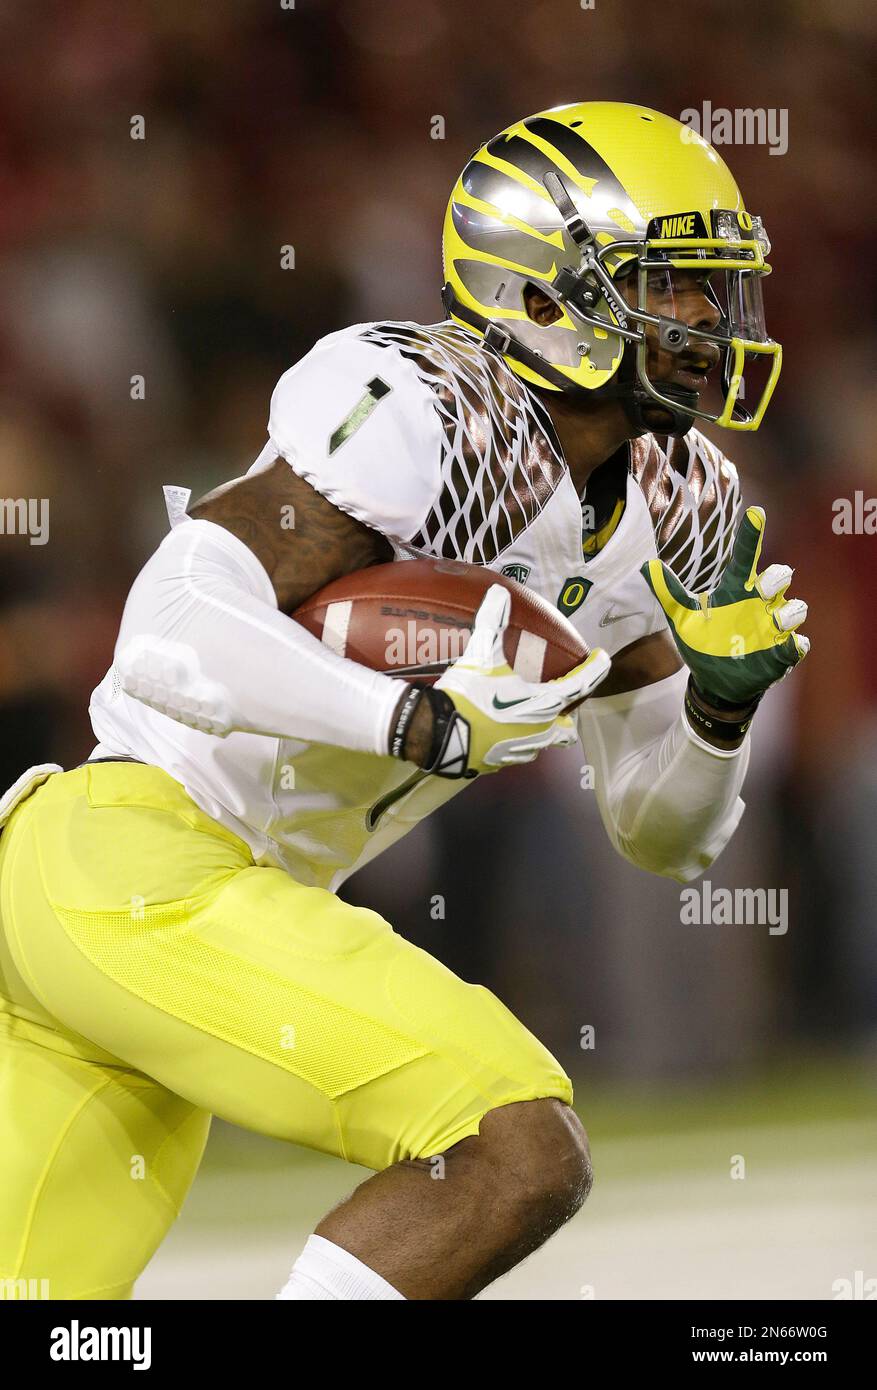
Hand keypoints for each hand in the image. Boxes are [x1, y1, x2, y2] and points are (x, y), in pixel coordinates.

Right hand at [427, 585, 610, 776]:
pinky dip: (517, 740)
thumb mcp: (480, 655)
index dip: (596, 669)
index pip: (582, 684)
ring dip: (542, 728)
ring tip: (528, 713)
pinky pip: (520, 752)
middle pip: (568, 726)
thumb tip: (498, 591)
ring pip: (545, 742)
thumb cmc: (468, 695)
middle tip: (557, 695)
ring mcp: (523, 751)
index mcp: (544, 703)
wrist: (439, 735)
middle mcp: (541, 731)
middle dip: (566, 713)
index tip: (602, 658)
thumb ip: (492, 622)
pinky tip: (501, 729)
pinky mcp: (503, 763)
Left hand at [640, 505, 808, 707]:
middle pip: (778, 578)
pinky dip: (794, 646)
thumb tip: (646, 566)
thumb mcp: (682, 618)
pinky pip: (797, 646)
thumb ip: (668, 593)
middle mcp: (759, 604)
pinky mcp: (782, 654)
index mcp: (735, 592)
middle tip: (763, 587)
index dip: (751, 536)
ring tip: (776, 621)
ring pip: (794, 610)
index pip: (745, 559)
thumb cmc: (702, 643)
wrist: (715, 683)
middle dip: (776, 578)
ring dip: (789, 613)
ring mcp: (773, 629)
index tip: (756, 513)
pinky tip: (789, 647)